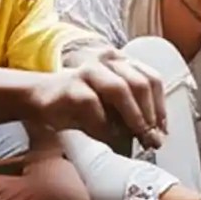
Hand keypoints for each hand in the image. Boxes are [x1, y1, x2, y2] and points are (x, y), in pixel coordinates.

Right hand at [26, 49, 165, 147]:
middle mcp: (108, 61)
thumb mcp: (109, 108)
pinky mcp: (71, 85)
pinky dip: (103, 124)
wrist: (37, 99)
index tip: (162, 130)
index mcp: (122, 64)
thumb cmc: (78, 105)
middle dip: (151, 114)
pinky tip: (106, 136)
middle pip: (141, 83)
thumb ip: (130, 115)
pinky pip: (94, 105)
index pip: (152, 79)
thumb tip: (154, 137)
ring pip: (120, 89)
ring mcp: (89, 71)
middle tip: (151, 138)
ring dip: (133, 116)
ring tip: (138, 136)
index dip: (161, 106)